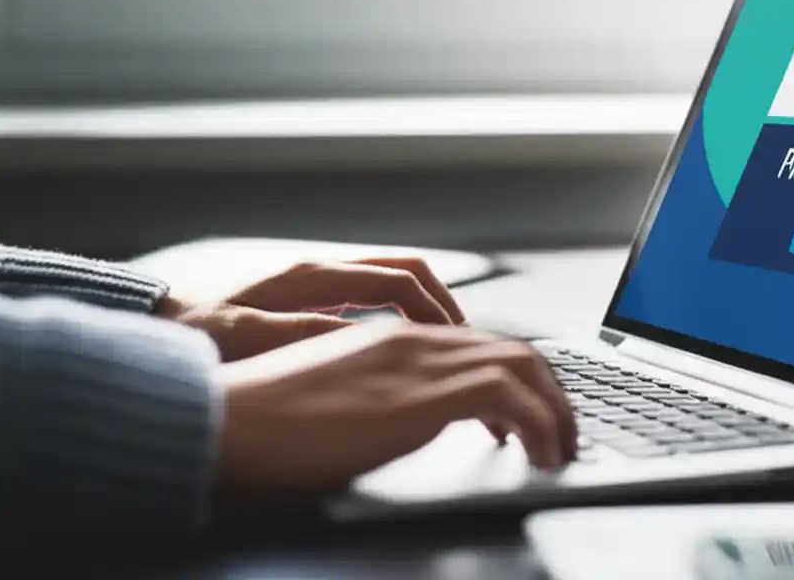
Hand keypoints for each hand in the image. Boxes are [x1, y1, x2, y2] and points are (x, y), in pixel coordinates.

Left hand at [158, 256, 465, 360]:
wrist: (151, 331)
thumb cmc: (192, 340)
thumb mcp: (252, 339)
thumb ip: (314, 334)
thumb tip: (376, 337)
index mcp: (312, 276)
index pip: (400, 278)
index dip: (438, 308)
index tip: (460, 342)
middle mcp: (318, 270)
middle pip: (405, 272)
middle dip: (442, 305)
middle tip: (465, 344)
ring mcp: (313, 282)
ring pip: (390, 284)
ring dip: (422, 311)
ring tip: (442, 349)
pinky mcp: (305, 300)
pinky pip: (369, 300)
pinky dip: (397, 318)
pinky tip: (399, 351)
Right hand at [214, 320, 577, 493]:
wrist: (232, 422)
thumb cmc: (272, 424)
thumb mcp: (345, 402)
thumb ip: (390, 399)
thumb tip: (420, 423)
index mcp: (398, 339)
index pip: (483, 346)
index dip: (519, 381)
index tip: (529, 418)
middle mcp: (418, 341)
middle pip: (515, 350)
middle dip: (551, 392)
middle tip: (561, 434)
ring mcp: (422, 362)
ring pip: (523, 365)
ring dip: (555, 410)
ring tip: (561, 449)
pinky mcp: (423, 395)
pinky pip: (510, 397)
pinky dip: (540, 424)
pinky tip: (541, 455)